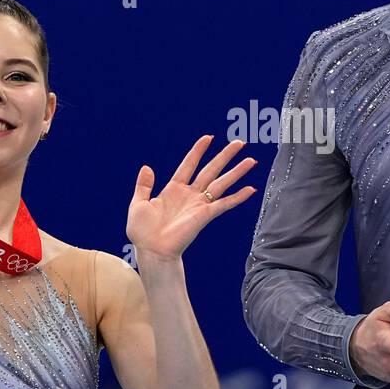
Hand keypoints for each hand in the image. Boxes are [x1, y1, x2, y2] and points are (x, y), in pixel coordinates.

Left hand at [127, 135, 256, 261]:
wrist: (151, 250)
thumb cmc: (143, 232)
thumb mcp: (138, 204)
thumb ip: (143, 185)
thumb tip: (147, 167)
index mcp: (173, 189)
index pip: (188, 164)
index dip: (198, 151)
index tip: (208, 138)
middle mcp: (189, 194)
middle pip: (211, 170)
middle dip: (225, 156)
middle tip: (239, 143)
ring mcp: (199, 204)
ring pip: (221, 183)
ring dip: (236, 172)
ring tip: (250, 161)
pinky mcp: (205, 216)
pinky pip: (224, 204)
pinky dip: (238, 197)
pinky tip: (250, 189)